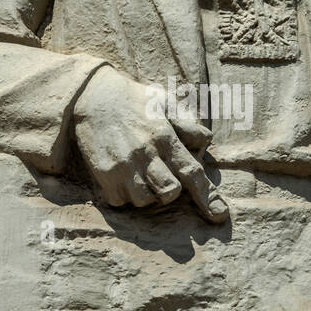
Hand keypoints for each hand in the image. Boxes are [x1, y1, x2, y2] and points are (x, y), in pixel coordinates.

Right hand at [72, 66, 228, 222]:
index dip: (207, 196)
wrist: (91, 95)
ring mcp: (123, 165)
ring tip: (139, 174)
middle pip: (169, 192)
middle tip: (161, 177)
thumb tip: (206, 139)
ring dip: (146, 193)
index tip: (219, 215)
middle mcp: (145, 152)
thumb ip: (186, 124)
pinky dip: (124, 195)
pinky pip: (120, 201)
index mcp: (164, 136)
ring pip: (144, 200)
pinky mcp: (103, 173)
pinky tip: (122, 176)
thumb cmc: (133, 100)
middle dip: (170, 191)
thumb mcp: (163, 103)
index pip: (191, 171)